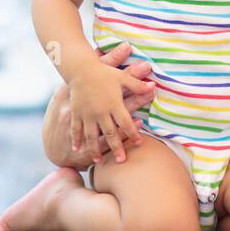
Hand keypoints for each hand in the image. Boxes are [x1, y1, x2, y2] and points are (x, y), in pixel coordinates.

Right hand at [69, 48, 156, 163]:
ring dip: (95, 149)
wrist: (79, 69)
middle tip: (122, 161)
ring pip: (92, 135)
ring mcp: (87, 114)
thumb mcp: (121, 77)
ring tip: (98, 161)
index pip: (126, 122)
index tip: (139, 143)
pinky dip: (76, 139)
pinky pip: (76, 129)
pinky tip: (76, 149)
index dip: (133, 133)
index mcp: (113, 104)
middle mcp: (100, 112)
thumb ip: (137, 85)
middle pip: (110, 133)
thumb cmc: (103, 72)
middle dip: (116, 148)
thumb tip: (154, 86)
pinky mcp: (76, 113)